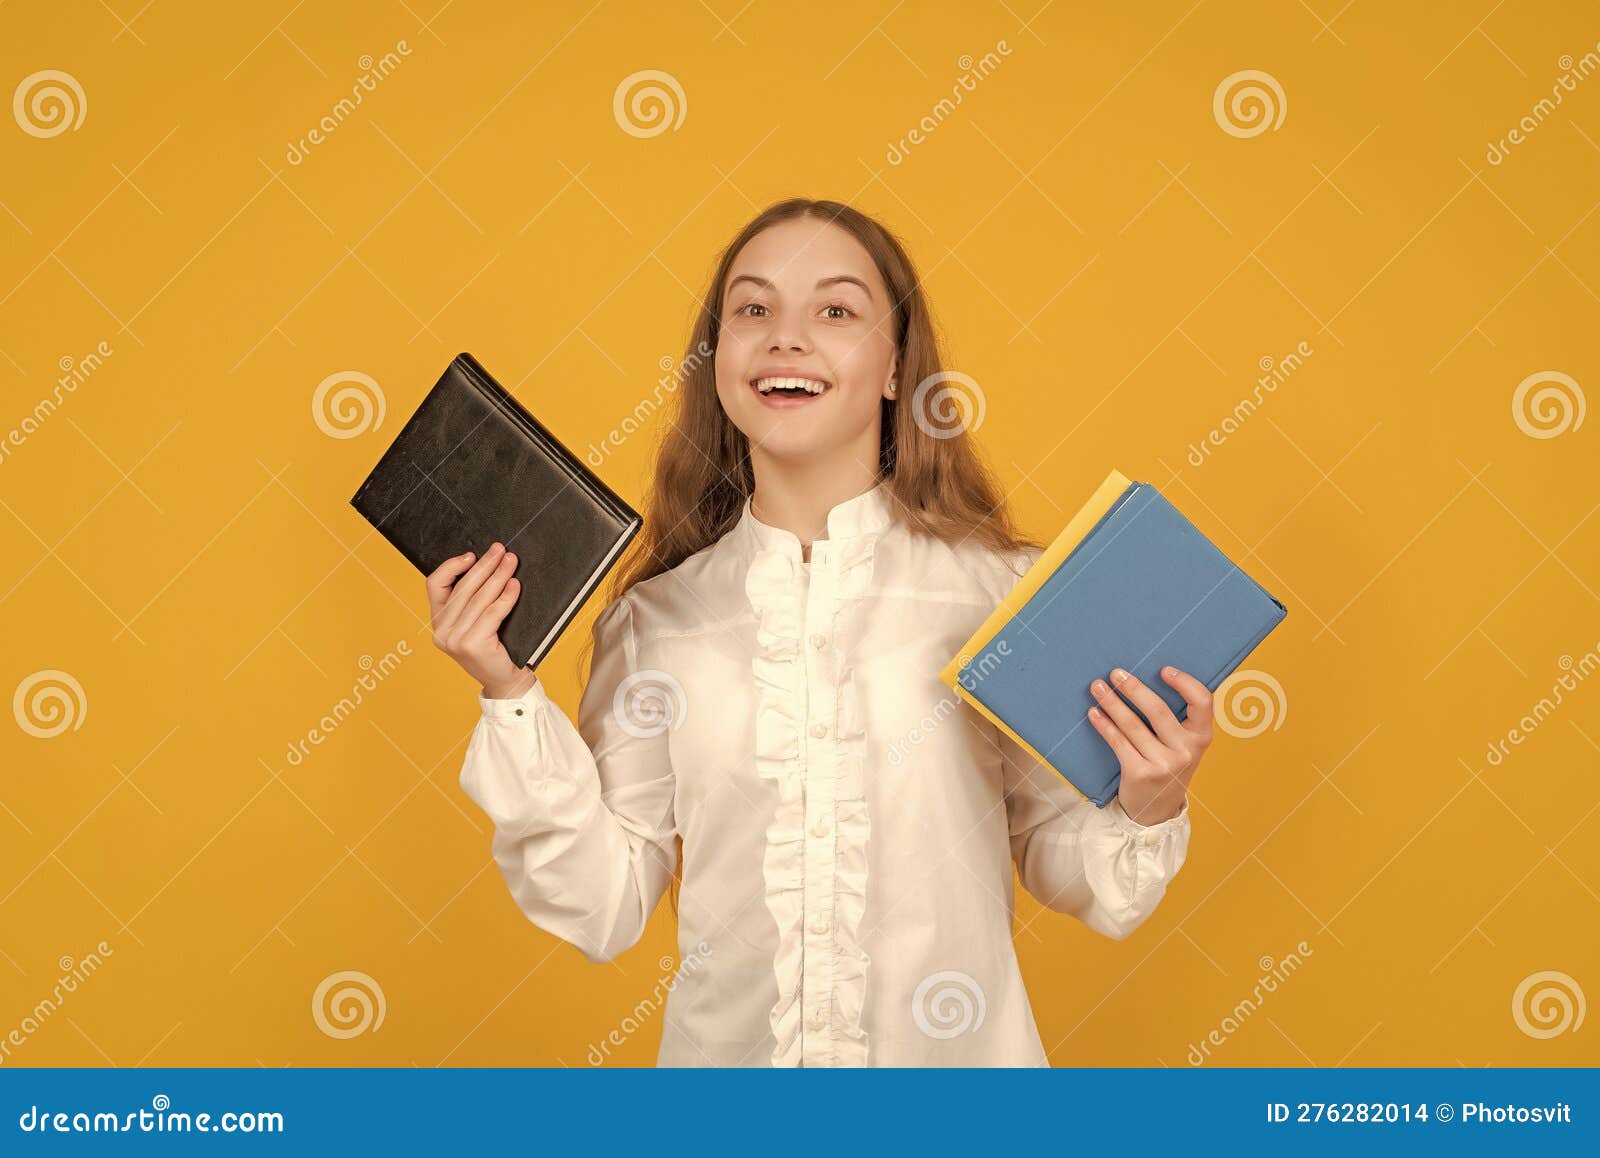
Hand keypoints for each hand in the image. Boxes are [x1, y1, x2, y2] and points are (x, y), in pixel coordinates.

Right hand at [426, 542, 537, 699]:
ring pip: (479, 598)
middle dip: (484, 565)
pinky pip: (493, 612)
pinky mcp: (472, 644)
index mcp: (438, 622)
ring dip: (498, 576)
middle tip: (500, 550)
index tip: (472, 556)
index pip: (434, 584)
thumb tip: (488, 564)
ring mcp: (455, 639)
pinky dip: (506, 597)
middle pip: (463, 587)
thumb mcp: (475, 622)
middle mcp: (441, 631)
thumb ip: (472, 601)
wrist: (505, 681)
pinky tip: (515, 586)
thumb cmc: (495, 648)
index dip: (452, 566)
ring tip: (511, 562)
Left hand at [1086, 665, 1212, 825]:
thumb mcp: (1183, 746)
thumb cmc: (1167, 765)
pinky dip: (1104, 725)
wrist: (1156, 810)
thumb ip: (1177, 721)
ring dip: (1112, 703)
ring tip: (1097, 687)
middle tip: (1115, 673)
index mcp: (1201, 738)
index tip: (1164, 669)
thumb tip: (1144, 680)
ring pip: (1133, 725)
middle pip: (1158, 710)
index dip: (1185, 683)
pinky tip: (1094, 714)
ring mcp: (1164, 764)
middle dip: (1133, 688)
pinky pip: (1118, 742)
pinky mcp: (1140, 774)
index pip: (1203, 702)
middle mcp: (1186, 751)